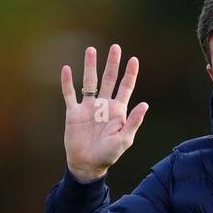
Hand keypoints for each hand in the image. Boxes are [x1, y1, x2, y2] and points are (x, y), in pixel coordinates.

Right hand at [60, 44, 148, 180]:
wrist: (87, 165)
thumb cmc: (108, 155)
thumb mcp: (124, 140)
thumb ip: (133, 122)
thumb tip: (145, 104)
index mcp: (117, 111)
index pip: (125, 88)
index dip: (130, 74)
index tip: (133, 59)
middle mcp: (103, 105)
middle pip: (108, 79)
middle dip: (112, 64)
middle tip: (115, 47)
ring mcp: (88, 107)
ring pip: (89, 82)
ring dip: (90, 66)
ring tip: (91, 50)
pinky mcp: (73, 113)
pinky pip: (69, 94)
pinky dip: (67, 82)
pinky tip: (66, 69)